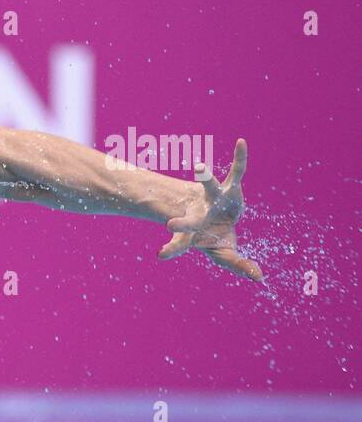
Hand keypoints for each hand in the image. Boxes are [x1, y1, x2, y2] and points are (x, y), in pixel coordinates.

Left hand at [157, 138, 262, 280]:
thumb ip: (239, 266)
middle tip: (170, 224)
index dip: (173, 249)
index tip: (161, 254)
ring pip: (209, 189)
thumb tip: (260, 279)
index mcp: (195, 234)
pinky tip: (242, 142)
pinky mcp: (230, 188)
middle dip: (182, 224)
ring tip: (198, 166)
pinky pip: (237, 172)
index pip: (182, 244)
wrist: (217, 218)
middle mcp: (200, 216)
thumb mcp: (225, 255)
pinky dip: (240, 158)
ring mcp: (213, 200)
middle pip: (190, 222)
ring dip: (204, 179)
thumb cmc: (215, 238)